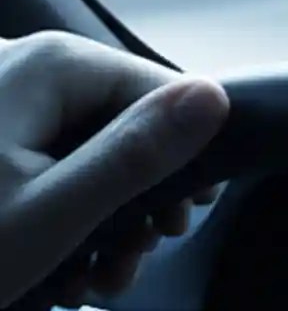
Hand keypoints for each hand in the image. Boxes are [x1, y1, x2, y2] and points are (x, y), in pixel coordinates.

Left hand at [0, 31, 228, 307]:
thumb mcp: (48, 216)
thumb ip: (137, 153)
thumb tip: (216, 98)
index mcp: (45, 66)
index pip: (160, 91)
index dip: (187, 156)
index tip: (184, 219)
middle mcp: (18, 66)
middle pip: (121, 121)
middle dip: (137, 196)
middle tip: (132, 259)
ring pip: (83, 145)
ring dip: (101, 212)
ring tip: (93, 273)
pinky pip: (41, 157)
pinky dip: (58, 206)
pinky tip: (55, 259)